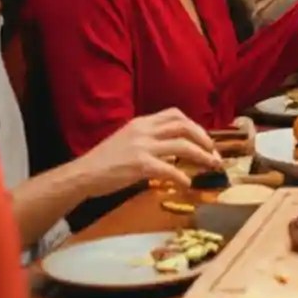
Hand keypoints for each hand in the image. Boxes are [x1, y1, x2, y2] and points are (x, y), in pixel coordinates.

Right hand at [72, 108, 220, 196]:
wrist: (83, 174)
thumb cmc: (105, 161)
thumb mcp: (128, 140)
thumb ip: (150, 140)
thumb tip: (174, 149)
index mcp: (142, 122)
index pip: (175, 114)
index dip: (194, 125)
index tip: (203, 138)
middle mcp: (144, 130)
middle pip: (184, 126)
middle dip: (204, 139)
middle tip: (214, 152)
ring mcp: (142, 146)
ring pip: (183, 145)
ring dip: (202, 156)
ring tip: (212, 166)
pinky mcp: (140, 165)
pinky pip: (170, 169)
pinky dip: (182, 176)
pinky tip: (187, 183)